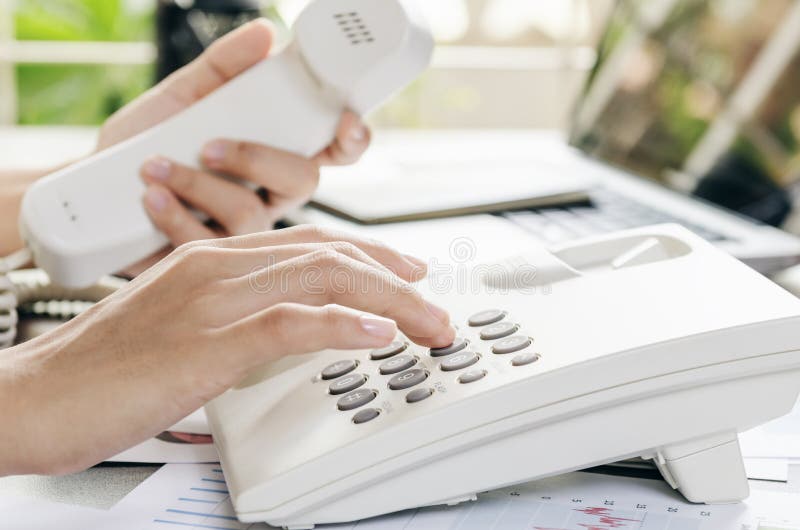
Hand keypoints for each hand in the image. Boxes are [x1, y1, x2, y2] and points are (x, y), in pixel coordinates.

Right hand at [0, 226, 452, 475]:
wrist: (37, 397)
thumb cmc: (105, 370)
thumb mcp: (184, 329)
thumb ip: (237, 320)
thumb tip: (289, 333)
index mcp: (214, 261)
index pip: (310, 245)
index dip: (369, 258)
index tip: (406, 275)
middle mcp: (218, 268)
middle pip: (330, 257)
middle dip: (395, 281)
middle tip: (435, 306)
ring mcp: (212, 301)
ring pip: (323, 281)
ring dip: (390, 303)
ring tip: (429, 324)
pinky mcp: (205, 343)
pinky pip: (289, 322)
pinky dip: (342, 326)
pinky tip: (379, 335)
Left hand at [96, 20, 370, 274]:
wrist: (93, 197)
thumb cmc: (145, 146)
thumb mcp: (182, 98)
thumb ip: (222, 67)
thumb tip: (264, 34)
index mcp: (275, 154)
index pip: (332, 149)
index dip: (352, 138)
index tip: (347, 120)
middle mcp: (269, 195)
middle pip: (303, 182)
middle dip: (258, 159)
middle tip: (210, 146)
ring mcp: (244, 232)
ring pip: (252, 214)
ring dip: (197, 185)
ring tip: (154, 168)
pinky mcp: (212, 259)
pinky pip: (208, 241)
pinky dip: (173, 212)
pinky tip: (149, 196)